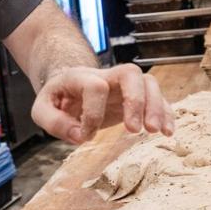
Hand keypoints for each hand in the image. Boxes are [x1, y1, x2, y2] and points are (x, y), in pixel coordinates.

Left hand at [31, 63, 173, 144]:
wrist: (70, 88)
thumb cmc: (58, 99)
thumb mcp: (41, 110)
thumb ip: (53, 122)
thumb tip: (79, 135)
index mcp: (81, 77)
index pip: (94, 87)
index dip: (92, 114)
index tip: (85, 135)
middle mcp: (107, 76)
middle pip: (130, 73)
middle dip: (136, 101)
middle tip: (135, 130)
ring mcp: (124, 85)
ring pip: (149, 82)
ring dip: (156, 107)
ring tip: (155, 131)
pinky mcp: (137, 97)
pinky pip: (158, 98)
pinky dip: (166, 113)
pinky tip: (169, 132)